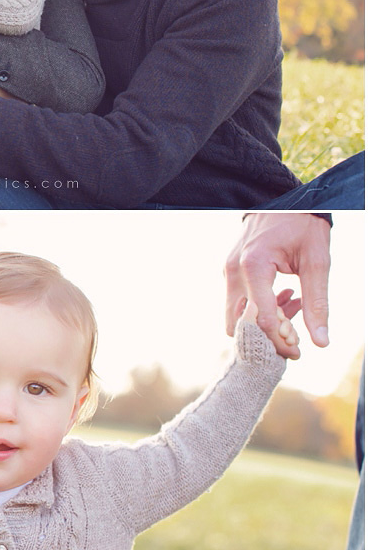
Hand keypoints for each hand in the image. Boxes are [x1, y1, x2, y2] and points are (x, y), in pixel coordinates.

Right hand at [224, 213, 329, 359]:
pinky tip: (285, 296)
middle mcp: (233, 271)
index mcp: (253, 266)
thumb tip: (320, 341)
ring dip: (262, 322)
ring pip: (236, 316)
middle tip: (293, 333)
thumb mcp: (316, 262)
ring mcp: (228, 270)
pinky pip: (238, 301)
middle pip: (238, 325)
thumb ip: (317, 303)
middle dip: (264, 337)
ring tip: (294, 308)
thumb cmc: (302, 225)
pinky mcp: (230, 270)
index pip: (262, 320)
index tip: (298, 352)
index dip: (280, 342)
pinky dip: (259, 308)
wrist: (283, 198)